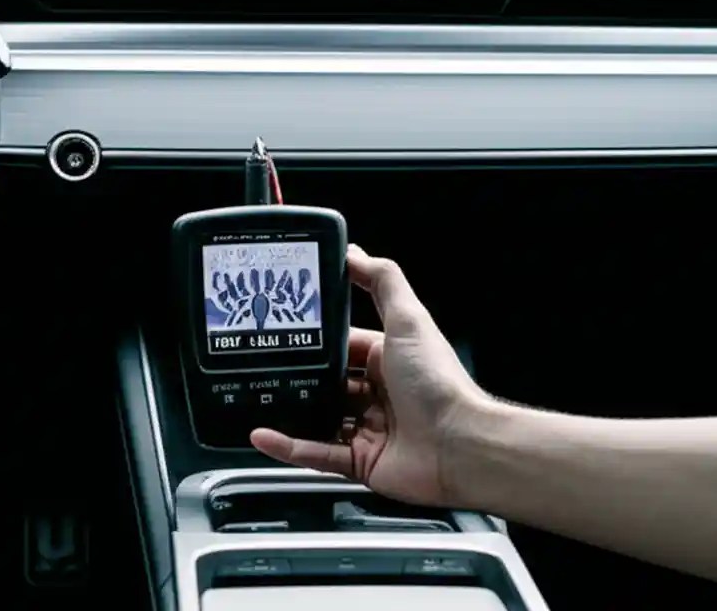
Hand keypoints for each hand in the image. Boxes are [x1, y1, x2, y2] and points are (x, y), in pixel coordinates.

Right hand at [250, 244, 487, 507]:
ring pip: (320, 419)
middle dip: (300, 378)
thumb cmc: (439, 383)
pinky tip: (263, 436)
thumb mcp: (408, 319)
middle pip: (331, 383)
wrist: (459, 445)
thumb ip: (382, 282)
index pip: (347, 344)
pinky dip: (290, 447)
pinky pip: (319, 454)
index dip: (320, 339)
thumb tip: (355, 253)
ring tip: (257, 400)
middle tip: (263, 367)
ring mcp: (371, 430)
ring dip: (291, 411)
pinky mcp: (363, 463)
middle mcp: (382, 393)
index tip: (286, 330)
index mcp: (392, 359)